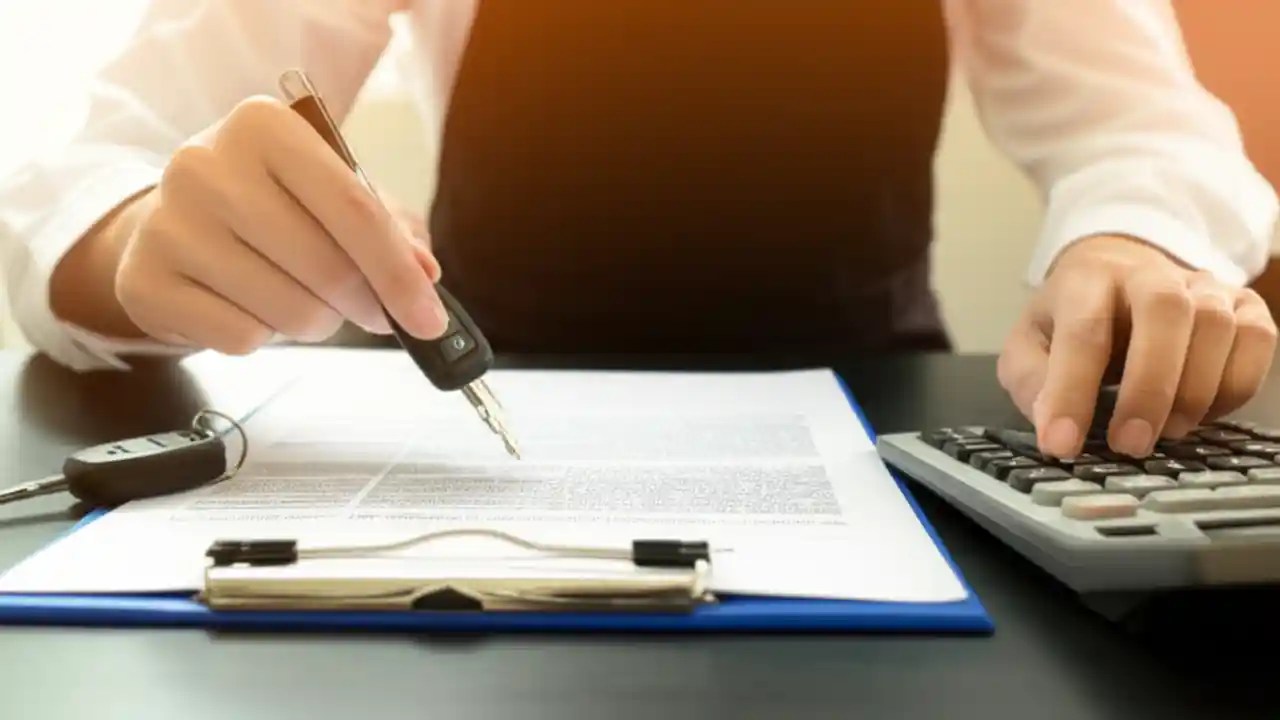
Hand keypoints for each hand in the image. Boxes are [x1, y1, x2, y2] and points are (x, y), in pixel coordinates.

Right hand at [113, 96, 447, 352]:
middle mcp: (206, 165)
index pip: (354, 210)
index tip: (431, 320)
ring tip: (301, 298)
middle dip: (366, 305)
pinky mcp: (144, 282)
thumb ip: (390, 228)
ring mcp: (168, 224)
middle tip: (372, 312)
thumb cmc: (269, 204)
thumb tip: (424, 272)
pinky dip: (264, 336)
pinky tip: (249, 305)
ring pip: (288, 312)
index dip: (401, 275)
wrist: (171, 221)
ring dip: (316, 322)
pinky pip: (242, 339)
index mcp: (263, 126)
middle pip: (327, 268)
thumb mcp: (332, 194)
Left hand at [998, 234, 1277, 457]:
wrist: (1119, 271)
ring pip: (1217, 325)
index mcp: (1086, 280)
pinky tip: (1203, 413)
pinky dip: (1235, 386)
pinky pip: (1257, 341)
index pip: (1083, 331)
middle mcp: (1149, 273)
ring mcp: (1203, 285)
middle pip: (1165, 311)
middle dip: (1150, 387)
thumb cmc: (1070, 317)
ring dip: (1194, 391)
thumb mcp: (1029, 344)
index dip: (1071, 392)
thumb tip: (1052, 423)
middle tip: (1130, 444)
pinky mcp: (1243, 304)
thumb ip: (1031, 380)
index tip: (1062, 444)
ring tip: (1164, 432)